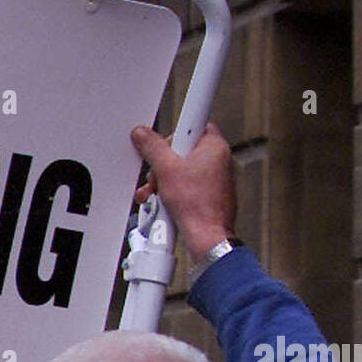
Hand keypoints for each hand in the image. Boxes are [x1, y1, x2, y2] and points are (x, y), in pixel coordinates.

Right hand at [131, 122, 236, 261]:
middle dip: (163, 165)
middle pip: (182, 150)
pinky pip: (186, 185)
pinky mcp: (209, 193)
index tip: (163, 142)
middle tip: (157, 176)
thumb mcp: (166, 170)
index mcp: (214, 145)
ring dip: (164, 181)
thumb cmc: (197, 206)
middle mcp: (218, 159)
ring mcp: (215, 177)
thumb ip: (153, 148)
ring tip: (157, 193)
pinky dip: (173, 192)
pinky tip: (164, 202)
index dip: (173, 136)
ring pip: (182, 170)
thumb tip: (143, 134)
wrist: (207, 236)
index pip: (192, 125)